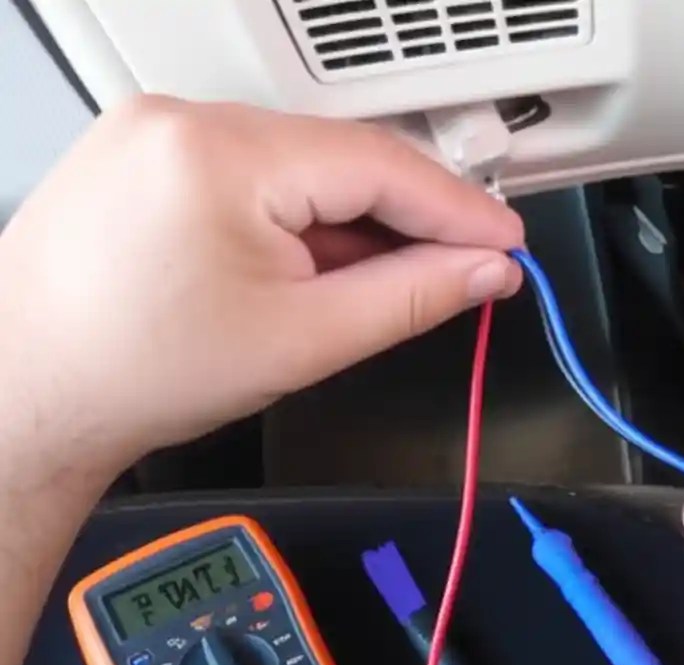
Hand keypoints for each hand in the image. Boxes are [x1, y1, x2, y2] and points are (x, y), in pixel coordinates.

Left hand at [0, 96, 521, 474]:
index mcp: (221, 156)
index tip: (506, 241)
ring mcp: (155, 129)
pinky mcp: (144, 149)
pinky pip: (254, 167)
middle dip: (408, 218)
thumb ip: (413, 296)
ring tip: (374, 285)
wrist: (26, 395)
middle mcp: (182, 121)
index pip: (381, 164)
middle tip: (463, 268)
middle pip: (343, 158)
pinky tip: (316, 263)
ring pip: (301, 162)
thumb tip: (485, 269)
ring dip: (353, 218)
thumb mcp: (305, 341)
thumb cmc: (133, 374)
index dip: (458, 208)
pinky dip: (299, 213)